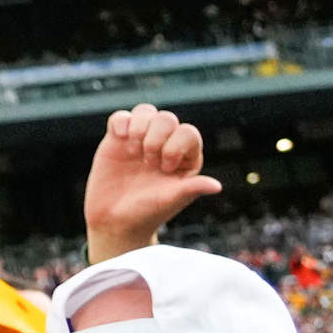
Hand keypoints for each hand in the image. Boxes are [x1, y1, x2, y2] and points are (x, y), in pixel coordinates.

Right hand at [82, 104, 215, 258]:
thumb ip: (191, 189)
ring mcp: (140, 140)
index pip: (188, 133)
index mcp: (184, 157)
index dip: (176, 146)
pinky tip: (120, 139)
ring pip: (145, 112)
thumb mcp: (170, 200)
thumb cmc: (147, 213)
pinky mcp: (117, 140)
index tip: (164, 169)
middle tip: (147, 162)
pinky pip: (121, 117)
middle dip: (156, 138)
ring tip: (133, 151)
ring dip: (139, 127)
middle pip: (167, 119)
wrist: (115, 220)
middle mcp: (164, 144)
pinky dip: (121, 123)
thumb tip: (217, 186)